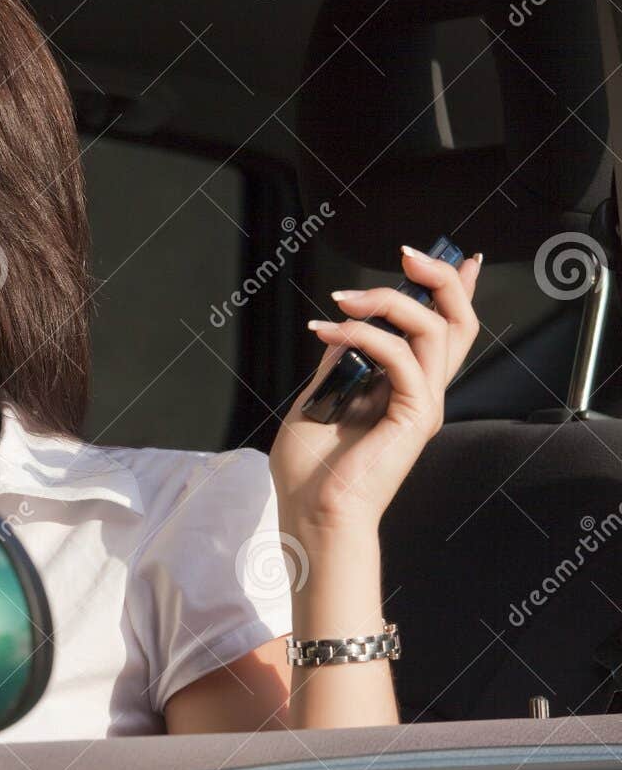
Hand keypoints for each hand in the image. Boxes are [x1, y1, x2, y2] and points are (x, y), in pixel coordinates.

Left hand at [269, 244, 482, 533]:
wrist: (312, 516)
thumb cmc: (310, 473)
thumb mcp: (319, 402)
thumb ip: (337, 366)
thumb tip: (341, 330)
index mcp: (406, 391)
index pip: (442, 333)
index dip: (455, 292)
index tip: (458, 257)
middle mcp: (423, 393)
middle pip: (458, 323)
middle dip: (441, 278)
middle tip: (407, 253)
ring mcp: (423, 404)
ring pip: (436, 330)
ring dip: (390, 301)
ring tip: (344, 298)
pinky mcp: (414, 416)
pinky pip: (399, 357)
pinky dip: (363, 335)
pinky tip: (328, 331)